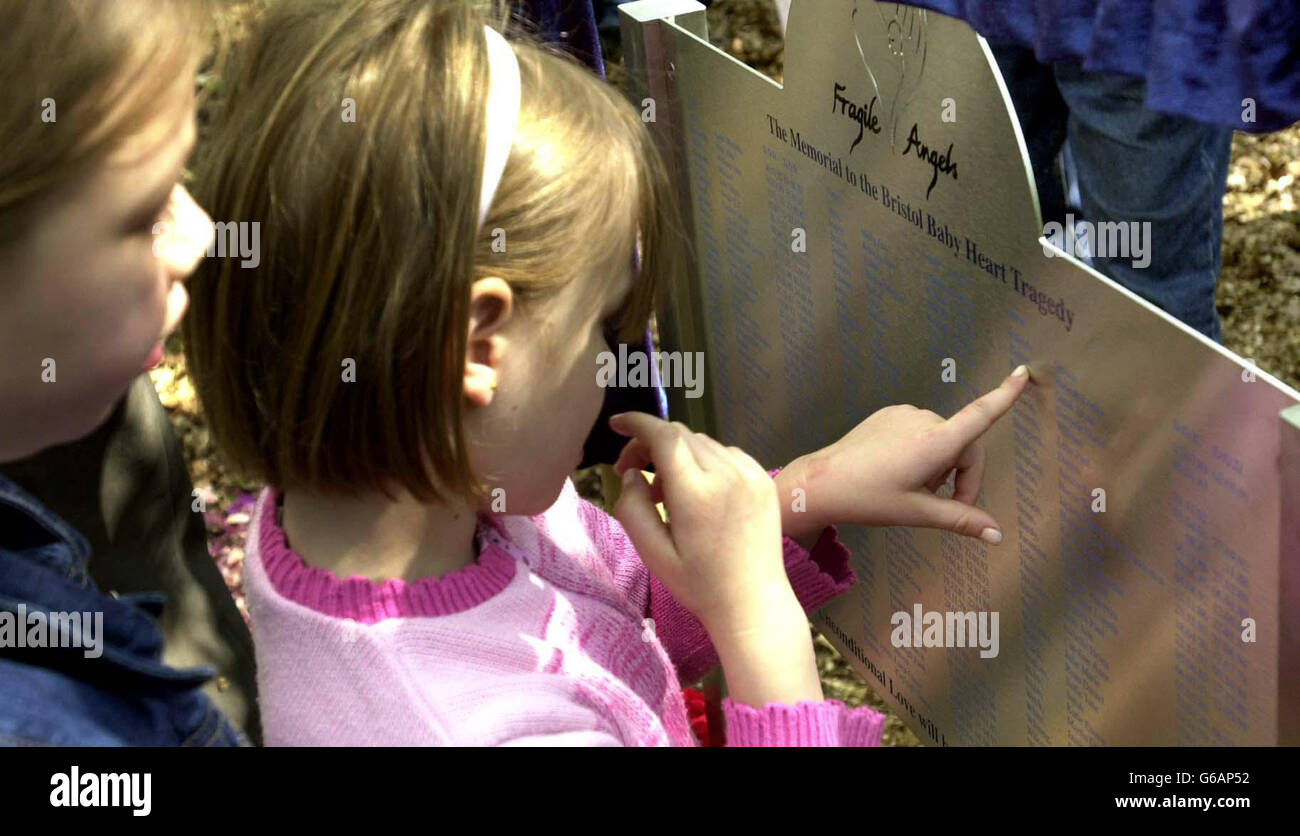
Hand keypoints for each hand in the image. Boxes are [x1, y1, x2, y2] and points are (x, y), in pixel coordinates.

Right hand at [607, 413, 790, 629]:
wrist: (753, 602)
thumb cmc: (699, 584)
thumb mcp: (653, 553)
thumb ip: (633, 508)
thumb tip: (632, 473)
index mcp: (697, 493)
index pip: (664, 435)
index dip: (636, 423)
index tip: (616, 424)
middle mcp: (727, 474)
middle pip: (680, 435)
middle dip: (649, 444)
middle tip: (632, 473)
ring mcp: (751, 474)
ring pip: (702, 442)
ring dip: (676, 454)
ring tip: (665, 491)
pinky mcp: (764, 478)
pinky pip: (726, 453)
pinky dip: (704, 460)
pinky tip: (697, 490)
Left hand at [781, 365, 1030, 542]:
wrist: (823, 482)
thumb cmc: (869, 498)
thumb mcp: (918, 512)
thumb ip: (961, 519)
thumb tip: (997, 534)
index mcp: (935, 442)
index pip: (980, 415)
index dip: (1005, 395)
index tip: (1021, 372)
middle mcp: (923, 420)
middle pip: (965, 445)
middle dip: (962, 476)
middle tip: (944, 507)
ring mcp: (905, 414)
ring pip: (943, 439)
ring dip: (941, 465)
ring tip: (914, 489)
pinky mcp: (890, 414)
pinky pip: (921, 431)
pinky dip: (923, 451)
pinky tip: (899, 471)